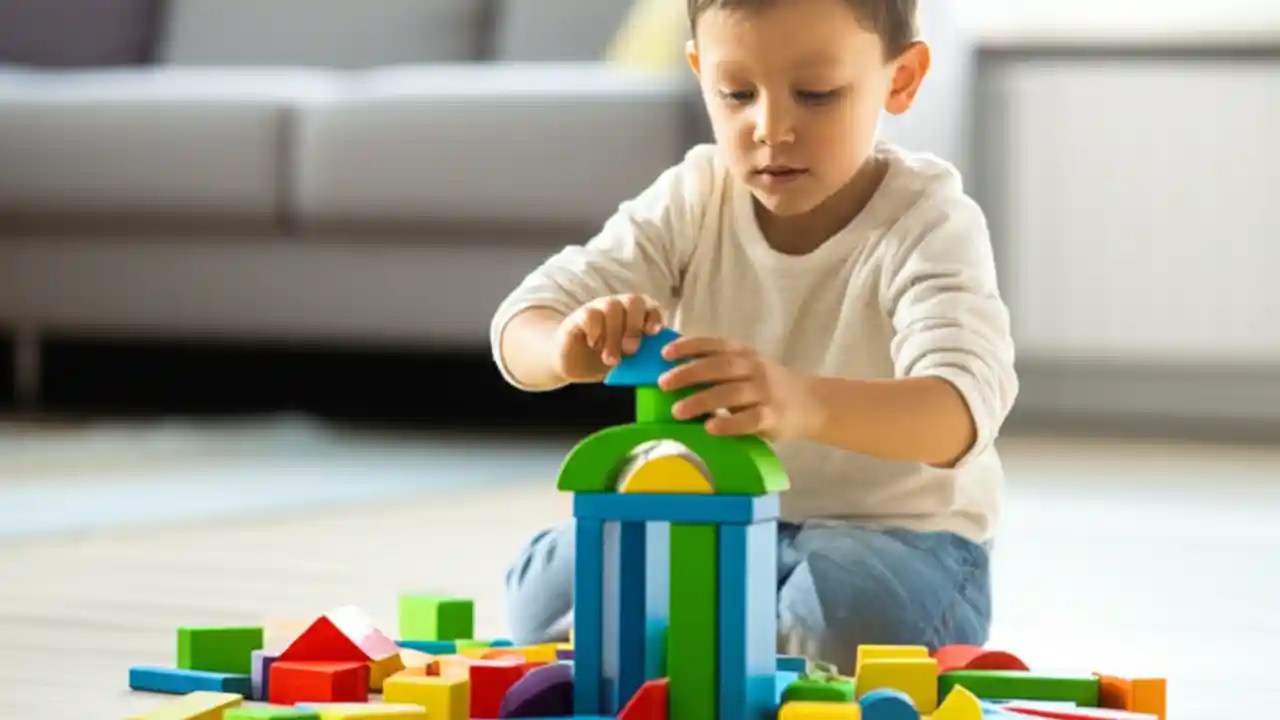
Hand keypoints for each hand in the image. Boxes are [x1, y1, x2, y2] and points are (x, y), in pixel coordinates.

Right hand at [553, 294, 664, 382]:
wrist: (575, 366)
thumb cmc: (607, 363)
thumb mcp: (629, 363)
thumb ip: (643, 358)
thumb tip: (658, 365)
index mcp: (637, 317)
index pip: (652, 306)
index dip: (655, 317)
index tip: (654, 333)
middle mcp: (620, 307)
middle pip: (633, 301)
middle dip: (634, 326)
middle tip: (631, 350)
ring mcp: (599, 308)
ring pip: (611, 306)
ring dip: (614, 334)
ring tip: (611, 359)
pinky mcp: (579, 316)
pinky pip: (590, 314)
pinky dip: (595, 331)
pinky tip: (593, 345)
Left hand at [657, 336, 820, 440]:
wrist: (812, 404)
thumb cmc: (768, 387)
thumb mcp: (748, 369)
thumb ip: (720, 368)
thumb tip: (674, 374)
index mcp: (744, 354)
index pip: (714, 344)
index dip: (689, 346)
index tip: (665, 354)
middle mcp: (754, 368)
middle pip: (718, 367)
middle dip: (688, 373)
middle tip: (663, 384)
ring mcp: (765, 392)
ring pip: (730, 393)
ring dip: (701, 401)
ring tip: (677, 411)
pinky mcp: (774, 416)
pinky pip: (749, 420)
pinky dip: (728, 424)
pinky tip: (710, 428)